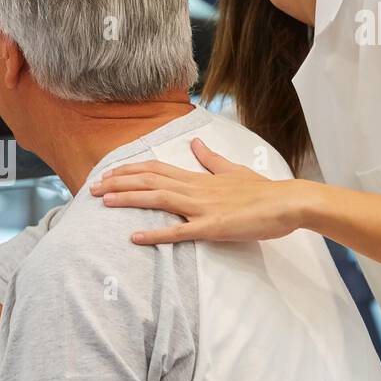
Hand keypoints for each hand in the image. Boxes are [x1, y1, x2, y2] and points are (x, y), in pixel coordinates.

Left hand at [90, 137, 311, 244]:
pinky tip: (135, 237)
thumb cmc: (263, 190)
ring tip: (103, 203)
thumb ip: (210, 159)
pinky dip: (156, 233)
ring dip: (128, 200)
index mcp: (198, 177)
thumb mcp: (232, 170)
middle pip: (149, 181)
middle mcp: (195, 188)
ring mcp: (202, 207)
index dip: (128, 171)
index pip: (155, 168)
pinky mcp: (212, 227)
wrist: (289, 202)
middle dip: (118, 183)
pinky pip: (179, 231)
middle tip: (91, 190)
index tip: (107, 174)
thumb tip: (196, 143)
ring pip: (158, 199)